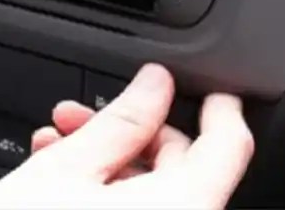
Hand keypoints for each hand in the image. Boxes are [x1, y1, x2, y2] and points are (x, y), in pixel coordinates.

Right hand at [0, 65, 253, 209]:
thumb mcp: (63, 172)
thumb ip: (120, 122)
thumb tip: (154, 87)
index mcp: (184, 209)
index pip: (229, 146)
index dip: (217, 108)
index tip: (203, 91)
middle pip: (187, 172)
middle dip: (132, 136)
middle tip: (81, 117)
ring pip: (159, 200)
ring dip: (110, 167)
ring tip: (55, 150)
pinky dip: (109, 201)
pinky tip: (61, 188)